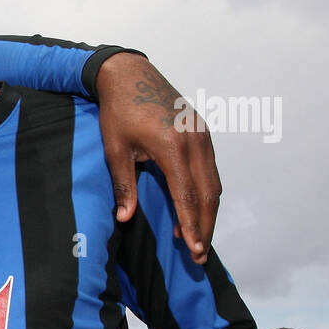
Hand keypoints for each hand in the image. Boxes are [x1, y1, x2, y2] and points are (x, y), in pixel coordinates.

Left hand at [96, 53, 219, 264]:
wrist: (129, 74)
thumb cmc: (118, 111)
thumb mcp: (115, 150)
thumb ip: (124, 185)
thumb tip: (124, 218)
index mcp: (172, 146)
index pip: (186, 195)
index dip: (191, 224)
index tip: (193, 248)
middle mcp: (194, 141)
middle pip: (208, 193)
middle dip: (205, 226)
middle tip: (198, 254)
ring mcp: (202, 135)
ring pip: (213, 183)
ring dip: (207, 212)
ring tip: (197, 238)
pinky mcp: (203, 132)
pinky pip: (210, 169)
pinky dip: (205, 193)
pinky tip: (194, 209)